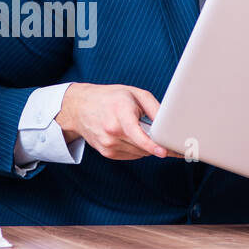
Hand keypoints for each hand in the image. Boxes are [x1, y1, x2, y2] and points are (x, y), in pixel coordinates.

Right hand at [54, 83, 176, 160]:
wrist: (79, 108)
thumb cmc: (109, 98)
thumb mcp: (134, 93)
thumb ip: (154, 108)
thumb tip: (169, 124)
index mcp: (119, 112)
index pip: (137, 133)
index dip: (151, 144)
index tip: (164, 152)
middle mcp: (111, 131)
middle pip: (143, 146)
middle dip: (158, 144)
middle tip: (168, 138)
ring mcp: (108, 144)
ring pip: (140, 153)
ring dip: (147, 145)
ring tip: (141, 129)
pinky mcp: (107, 153)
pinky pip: (132, 155)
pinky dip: (137, 148)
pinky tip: (132, 136)